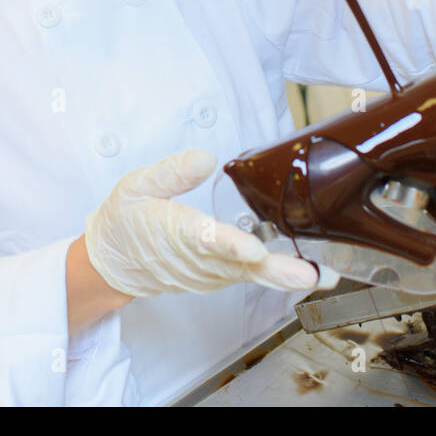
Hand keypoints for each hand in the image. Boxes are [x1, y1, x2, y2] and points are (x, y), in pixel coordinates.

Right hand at [84, 149, 336, 298]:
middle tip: (310, 275)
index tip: (255, 249)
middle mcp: (194, 259)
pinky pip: (248, 277)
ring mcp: (207, 273)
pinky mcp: (217, 277)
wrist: (113, 261)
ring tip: (322, 275)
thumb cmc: (127, 218)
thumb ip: (171, 173)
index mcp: (172, 232)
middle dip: (275, 270)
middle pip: (238, 264)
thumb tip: (206, 158)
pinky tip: (307, 273)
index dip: (231, 245)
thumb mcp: (137, 185)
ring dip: (283, 276)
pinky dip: (276, 277)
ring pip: (248, 274)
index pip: (204, 239)